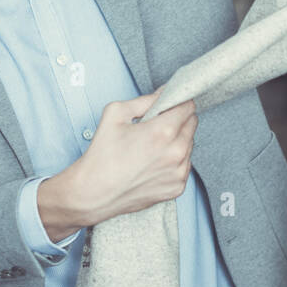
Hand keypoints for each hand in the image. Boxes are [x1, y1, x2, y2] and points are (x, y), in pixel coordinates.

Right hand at [39, 88, 196, 237]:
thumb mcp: (116, 113)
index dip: (179, 102)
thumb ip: (145, 100)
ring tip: (153, 146)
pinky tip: (154, 162)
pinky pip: (185, 165)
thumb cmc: (102, 155)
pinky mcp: (177, 187)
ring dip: (177, 141)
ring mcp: (179, 172)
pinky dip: (174, 161)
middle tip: (158, 124)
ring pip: (189, 145)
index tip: (171, 103)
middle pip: (192, 124)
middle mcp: (176, 152)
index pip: (188, 107)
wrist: (94, 192)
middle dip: (178, 120)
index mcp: (163, 131)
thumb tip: (163, 94)